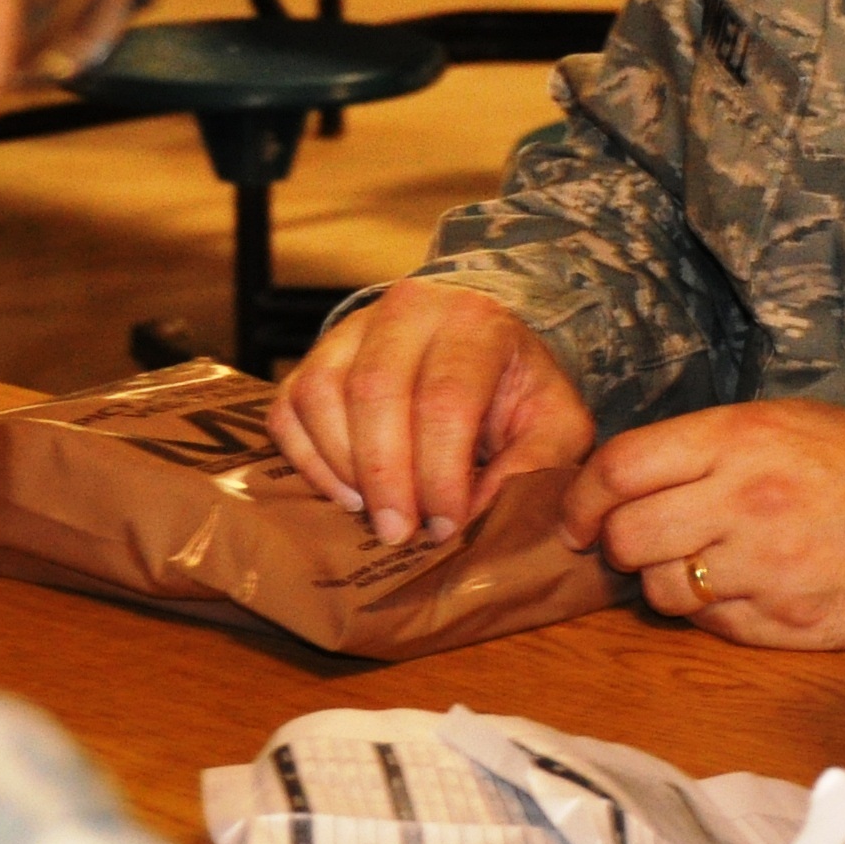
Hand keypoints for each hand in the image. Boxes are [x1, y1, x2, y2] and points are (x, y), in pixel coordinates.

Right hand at [274, 280, 598, 545]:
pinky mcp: (315, 355)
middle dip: (387, 477)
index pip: (446, 398)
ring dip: (343, 467)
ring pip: (323, 395)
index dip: (440, 472)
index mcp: (476, 322)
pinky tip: (345, 494)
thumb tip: (475, 512)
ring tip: (374, 513)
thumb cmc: (516, 390)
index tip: (445, 525)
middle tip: (400, 533)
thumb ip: (534, 465)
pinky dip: (308, 459)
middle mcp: (408, 310)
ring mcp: (352, 328)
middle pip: (376, 392)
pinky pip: (290, 407)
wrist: (478, 342)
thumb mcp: (554, 422)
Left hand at [562, 398, 844, 647]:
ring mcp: (763, 566)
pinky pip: (709, 623)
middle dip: (617, 544)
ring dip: (665, 581)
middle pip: (627, 535)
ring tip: (701, 565)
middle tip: (638, 543)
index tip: (579, 517)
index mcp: (740, 440)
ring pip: (661, 588)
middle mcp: (744, 501)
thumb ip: (708, 446)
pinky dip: (712, 609)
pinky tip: (744, 587)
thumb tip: (625, 479)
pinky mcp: (781, 620)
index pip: (621, 468)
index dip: (583, 498)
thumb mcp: (787, 422)